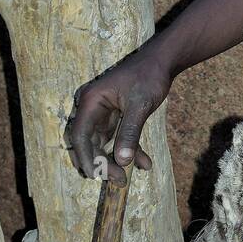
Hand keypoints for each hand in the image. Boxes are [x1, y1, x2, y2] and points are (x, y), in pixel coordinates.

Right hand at [64, 50, 172, 185]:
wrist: (162, 62)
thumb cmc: (149, 76)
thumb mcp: (140, 105)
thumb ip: (130, 132)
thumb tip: (122, 161)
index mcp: (91, 101)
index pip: (80, 135)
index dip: (86, 158)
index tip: (97, 176)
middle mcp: (91, 107)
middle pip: (89, 142)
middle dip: (102, 163)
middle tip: (118, 180)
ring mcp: (102, 113)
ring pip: (103, 144)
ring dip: (116, 160)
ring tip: (130, 177)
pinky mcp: (114, 117)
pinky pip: (117, 138)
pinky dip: (129, 150)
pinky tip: (145, 164)